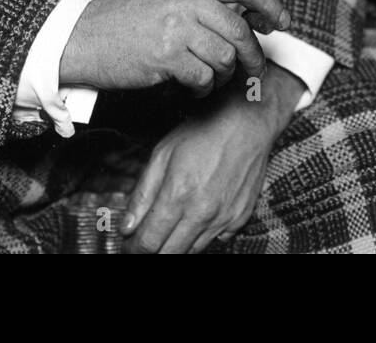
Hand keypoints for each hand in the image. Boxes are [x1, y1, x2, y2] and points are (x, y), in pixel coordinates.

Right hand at [60, 0, 289, 94]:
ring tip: (212, 80)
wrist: (83, 37)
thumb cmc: (127, 18)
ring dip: (225, 75)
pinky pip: (204, 77)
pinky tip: (194, 89)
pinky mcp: (166, 55)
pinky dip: (204, 88)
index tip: (281, 23)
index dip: (269, 4)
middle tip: (254, 68)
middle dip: (253, 54)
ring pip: (225, 56)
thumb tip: (249, 16)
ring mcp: (176, 24)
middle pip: (240, 28)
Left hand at [121, 66, 305, 253]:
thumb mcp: (163, 153)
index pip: (148, 242)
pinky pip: (216, 240)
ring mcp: (223, 218)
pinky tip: (198, 218)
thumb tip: (127, 226)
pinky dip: (203, 235)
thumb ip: (143, 193)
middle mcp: (201, 212)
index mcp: (178, 195)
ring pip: (192, 251)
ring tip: (171, 227)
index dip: (134, 248)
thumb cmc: (204, 131)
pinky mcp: (240, 217)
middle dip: (153, 251)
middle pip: (169, 254)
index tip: (130, 244)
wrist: (248, 121)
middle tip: (146, 240)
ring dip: (177, 245)